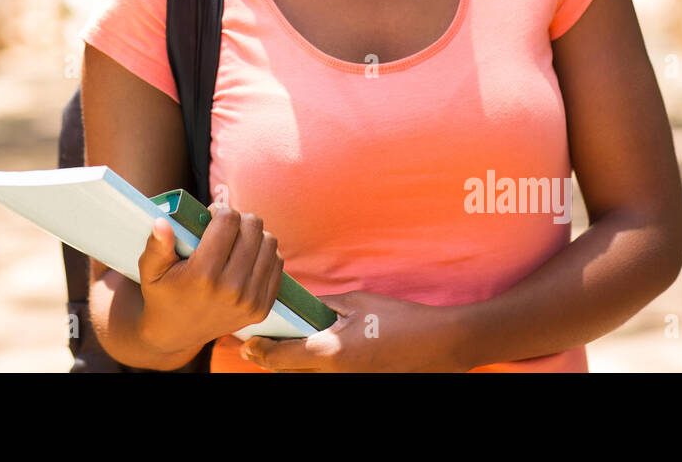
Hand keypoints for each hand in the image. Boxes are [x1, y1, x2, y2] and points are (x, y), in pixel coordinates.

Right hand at [136, 204, 284, 355]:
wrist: (176, 334)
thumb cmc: (163, 294)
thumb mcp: (151, 270)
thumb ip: (157, 245)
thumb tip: (162, 222)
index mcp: (203, 275)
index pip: (228, 221)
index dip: (220, 210)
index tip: (212, 215)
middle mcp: (230, 289)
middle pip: (252, 228)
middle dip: (239, 219)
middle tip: (225, 226)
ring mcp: (250, 300)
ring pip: (269, 243)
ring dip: (254, 235)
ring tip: (237, 240)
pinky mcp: (262, 308)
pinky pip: (277, 264)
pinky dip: (264, 254)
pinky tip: (247, 256)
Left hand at [238, 291, 470, 371]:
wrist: (437, 343)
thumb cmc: (399, 319)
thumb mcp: (356, 303)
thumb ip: (323, 305)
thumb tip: (300, 303)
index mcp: (329, 352)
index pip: (282, 357)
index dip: (259, 351)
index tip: (245, 343)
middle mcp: (334, 373)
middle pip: (289, 369)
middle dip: (270, 357)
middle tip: (254, 343)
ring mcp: (347, 379)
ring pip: (307, 372)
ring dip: (290, 359)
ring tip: (279, 340)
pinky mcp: (359, 378)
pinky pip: (325, 371)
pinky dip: (311, 360)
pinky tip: (311, 344)